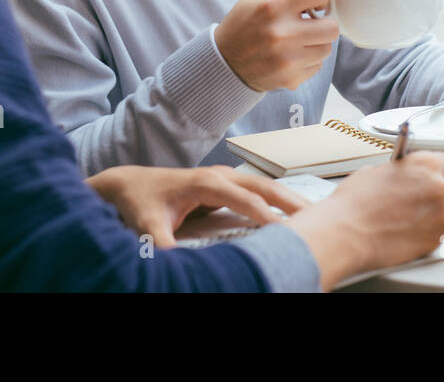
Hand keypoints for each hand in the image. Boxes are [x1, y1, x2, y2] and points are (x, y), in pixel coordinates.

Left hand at [86, 165, 309, 247]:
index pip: (246, 200)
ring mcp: (222, 177)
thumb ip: (163, 247)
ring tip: (311, 213)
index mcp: (206, 183)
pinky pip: (254, 191)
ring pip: (263, 186)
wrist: (127, 184)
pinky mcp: (222, 185)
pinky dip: (274, 199)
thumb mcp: (148, 228)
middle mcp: (218, 176)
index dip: (268, 216)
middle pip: (263, 186)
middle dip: (290, 200)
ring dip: (286, 198)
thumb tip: (179, 267)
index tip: (288, 232)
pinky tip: (287, 212)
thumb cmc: (140, 202)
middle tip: (315, 216)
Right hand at [215, 0, 340, 91]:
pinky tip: (291, 54)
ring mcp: (287, 61)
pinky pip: (318, 65)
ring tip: (297, 38)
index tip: (312, 0)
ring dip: (316, 42)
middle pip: (331, 27)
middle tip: (307, 21)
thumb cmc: (245, 20)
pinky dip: (308, 59)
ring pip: (327, 48)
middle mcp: (281, 35)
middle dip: (323, 22)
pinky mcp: (291, 79)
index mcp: (273, 7)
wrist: (225, 61)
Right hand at [284, 151, 443, 290]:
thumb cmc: (355, 204)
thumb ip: (397, 172)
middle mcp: (438, 189)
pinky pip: (434, 232)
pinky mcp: (436, 239)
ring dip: (425, 214)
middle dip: (426, 193)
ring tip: (399, 219)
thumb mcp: (374, 171)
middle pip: (442, 188)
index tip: (425, 176)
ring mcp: (440, 216)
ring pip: (438, 211)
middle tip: (404, 200)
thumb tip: (400, 178)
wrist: (347, 234)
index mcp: (425, 165)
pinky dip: (422, 232)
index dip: (432, 170)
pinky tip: (401, 232)